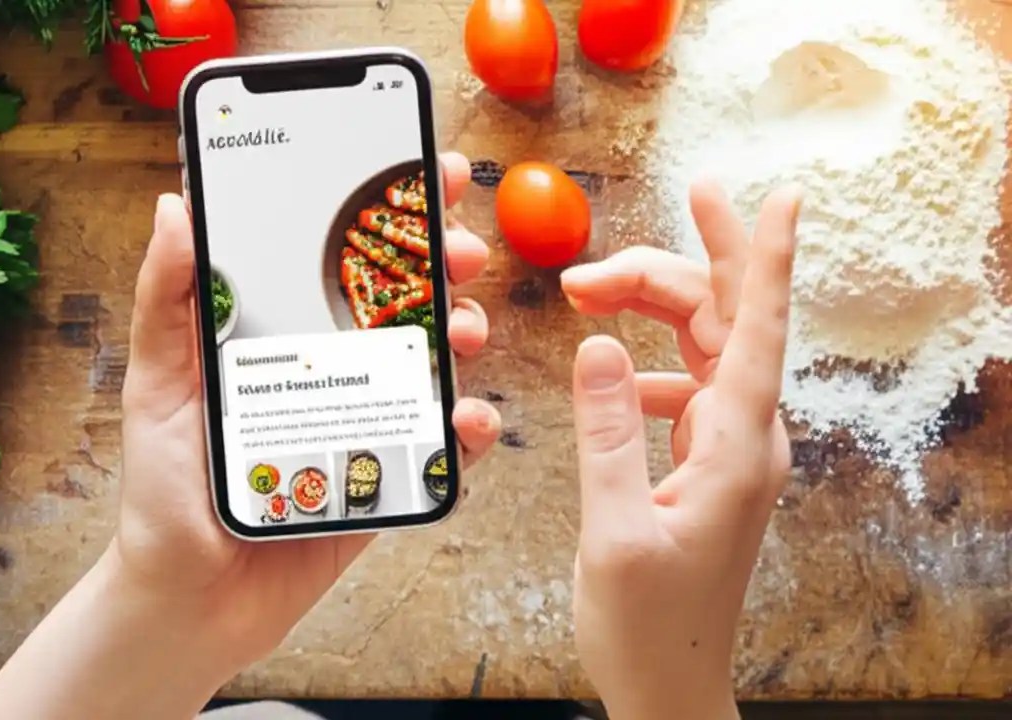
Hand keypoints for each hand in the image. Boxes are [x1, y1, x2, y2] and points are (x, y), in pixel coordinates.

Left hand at [116, 151, 501, 673]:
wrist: (192, 599)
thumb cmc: (166, 492)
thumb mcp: (157, 385)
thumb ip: (167, 302)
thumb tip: (175, 207)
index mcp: (278, 335)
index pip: (336, 257)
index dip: (382, 210)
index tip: (422, 174)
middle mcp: (328, 368)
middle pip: (399, 299)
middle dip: (442, 263)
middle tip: (462, 249)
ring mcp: (363, 419)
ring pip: (432, 361)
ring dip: (461, 335)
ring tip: (463, 330)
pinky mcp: (386, 477)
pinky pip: (443, 446)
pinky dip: (469, 429)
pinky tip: (469, 417)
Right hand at [559, 180, 801, 719]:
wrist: (669, 686)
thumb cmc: (648, 627)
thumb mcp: (614, 530)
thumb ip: (605, 433)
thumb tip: (596, 348)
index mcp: (737, 448)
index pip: (759, 330)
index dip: (768, 258)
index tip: (783, 197)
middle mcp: (747, 438)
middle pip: (723, 321)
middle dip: (665, 273)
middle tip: (593, 264)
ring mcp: (731, 451)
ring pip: (702, 347)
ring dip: (648, 312)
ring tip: (584, 295)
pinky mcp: (709, 465)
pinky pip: (687, 387)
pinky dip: (646, 367)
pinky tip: (609, 380)